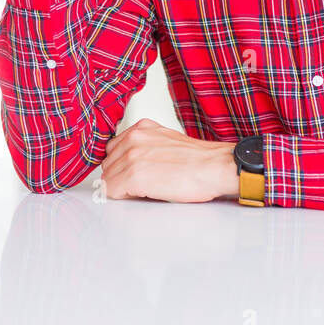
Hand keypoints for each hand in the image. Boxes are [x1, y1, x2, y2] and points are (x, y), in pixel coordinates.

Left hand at [100, 118, 238, 202]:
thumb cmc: (198, 160)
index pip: (113, 150)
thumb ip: (144, 145)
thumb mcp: (166, 140)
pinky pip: (112, 191)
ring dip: (122, 187)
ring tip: (147, 188)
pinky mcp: (134, 176)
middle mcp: (133, 138)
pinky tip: (145, 194)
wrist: (215, 167)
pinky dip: (123, 196)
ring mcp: (131, 156)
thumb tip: (131, 163)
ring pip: (108, 179)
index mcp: (141, 128)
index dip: (122, 165)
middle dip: (120, 176)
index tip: (133, 174)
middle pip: (108, 164)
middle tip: (142, 183)